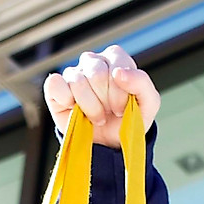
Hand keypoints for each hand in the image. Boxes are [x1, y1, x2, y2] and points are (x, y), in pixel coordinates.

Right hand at [43, 44, 160, 148]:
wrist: (111, 144)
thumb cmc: (129, 119)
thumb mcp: (148, 104)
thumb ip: (142, 83)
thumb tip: (119, 73)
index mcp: (115, 59)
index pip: (116, 65)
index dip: (120, 92)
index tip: (122, 108)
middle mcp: (93, 62)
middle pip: (96, 73)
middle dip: (106, 102)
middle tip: (109, 113)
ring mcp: (73, 74)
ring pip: (78, 82)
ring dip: (90, 108)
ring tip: (96, 117)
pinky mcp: (55, 88)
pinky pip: (55, 85)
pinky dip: (66, 100)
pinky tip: (75, 111)